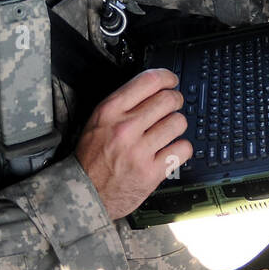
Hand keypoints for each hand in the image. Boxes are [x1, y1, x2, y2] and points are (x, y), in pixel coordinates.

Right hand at [75, 68, 190, 219]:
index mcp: (110, 111)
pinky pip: (183, 149)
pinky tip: (172, 148)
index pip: (148, 81)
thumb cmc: (91, 157)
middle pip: (168, 100)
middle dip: (175, 100)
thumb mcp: (98, 120)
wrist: (85, 192)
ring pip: (178, 123)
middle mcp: (125, 128)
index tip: (171, 81)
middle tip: (173, 105)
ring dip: (177, 124)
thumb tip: (152, 87)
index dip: (167, 77)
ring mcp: (139, 151)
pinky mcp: (152, 172)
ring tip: (169, 130)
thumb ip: (123, 103)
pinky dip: (181, 148)